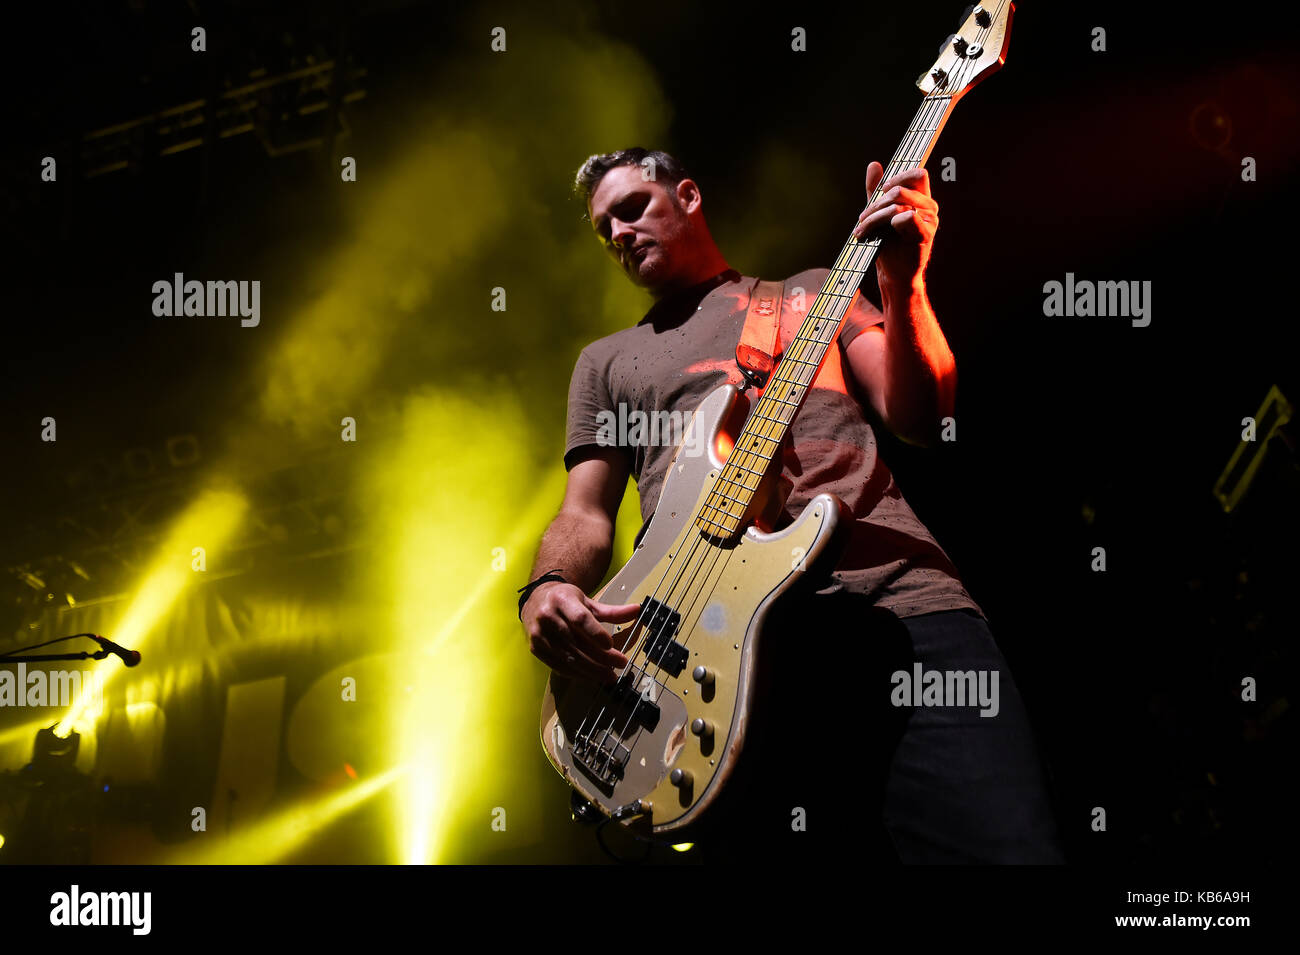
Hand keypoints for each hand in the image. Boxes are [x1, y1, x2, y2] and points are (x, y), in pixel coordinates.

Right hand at [522, 581, 638, 683]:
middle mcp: (548, 616)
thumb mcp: (587, 601)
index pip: (580, 618)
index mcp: (562, 600)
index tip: (611, 645)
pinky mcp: (536, 648)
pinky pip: (558, 665)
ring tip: (609, 675)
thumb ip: (611, 611)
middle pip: (577, 641)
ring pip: (568, 657)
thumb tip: (636, 610)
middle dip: (600, 656)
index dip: (596, 633)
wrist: (536, 601)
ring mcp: (540, 634)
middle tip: (619, 664)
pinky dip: (577, 673)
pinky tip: (591, 676)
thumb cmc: (566, 601)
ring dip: (591, 669)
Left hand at [851, 161, 937, 293]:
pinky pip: (907, 218)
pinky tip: (877, 236)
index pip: (917, 174)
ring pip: (898, 205)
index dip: (899, 177)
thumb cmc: (888, 243)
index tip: (882, 190)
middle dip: (876, 204)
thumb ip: (876, 190)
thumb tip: (874, 164)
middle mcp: (929, 207)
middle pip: (901, 190)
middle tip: (862, 218)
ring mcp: (930, 220)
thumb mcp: (879, 212)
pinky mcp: (927, 235)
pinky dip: (888, 225)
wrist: (894, 272)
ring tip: (862, 229)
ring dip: (875, 217)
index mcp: (920, 198)